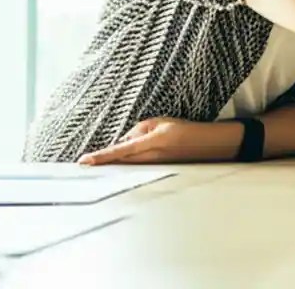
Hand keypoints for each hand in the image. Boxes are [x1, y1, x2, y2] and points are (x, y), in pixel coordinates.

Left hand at [79, 117, 241, 165]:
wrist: (209, 145)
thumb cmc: (186, 130)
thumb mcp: (161, 122)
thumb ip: (139, 129)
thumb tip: (124, 140)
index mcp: (153, 141)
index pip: (121, 150)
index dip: (102, 156)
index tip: (85, 161)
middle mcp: (153, 157)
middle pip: (121, 160)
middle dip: (108, 158)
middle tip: (91, 160)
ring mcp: (156, 167)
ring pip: (129, 164)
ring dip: (122, 159)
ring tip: (132, 152)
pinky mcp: (158, 172)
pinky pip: (138, 167)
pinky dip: (133, 162)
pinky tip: (138, 157)